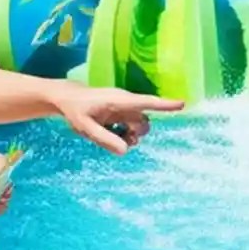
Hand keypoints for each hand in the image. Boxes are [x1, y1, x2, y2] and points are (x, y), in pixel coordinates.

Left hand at [57, 87, 184, 154]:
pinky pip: (129, 125)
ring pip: (137, 125)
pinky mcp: (119, 113)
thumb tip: (126, 150)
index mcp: (119, 101)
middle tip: (123, 139)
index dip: (165, 105)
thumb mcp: (86, 128)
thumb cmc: (75, 110)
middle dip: (138, 133)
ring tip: (114, 138)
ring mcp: (122, 108)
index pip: (146, 102)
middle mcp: (125, 103)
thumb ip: (105, 139)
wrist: (66, 99)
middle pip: (143, 121)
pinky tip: (111, 134)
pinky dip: (124, 134)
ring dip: (131, 136)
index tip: (182, 104)